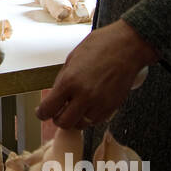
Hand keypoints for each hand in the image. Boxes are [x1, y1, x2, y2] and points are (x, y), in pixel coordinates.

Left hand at [35, 20, 157, 128]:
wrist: (128, 46)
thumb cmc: (100, 46)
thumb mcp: (72, 58)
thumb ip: (62, 79)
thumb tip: (55, 95)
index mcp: (69, 81)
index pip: (48, 109)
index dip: (41, 113)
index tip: (41, 112)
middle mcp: (84, 95)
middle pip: (63, 123)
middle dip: (57, 119)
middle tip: (58, 112)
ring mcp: (100, 103)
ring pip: (80, 125)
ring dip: (74, 119)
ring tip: (74, 109)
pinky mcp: (112, 106)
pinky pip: (95, 121)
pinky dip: (88, 118)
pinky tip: (87, 107)